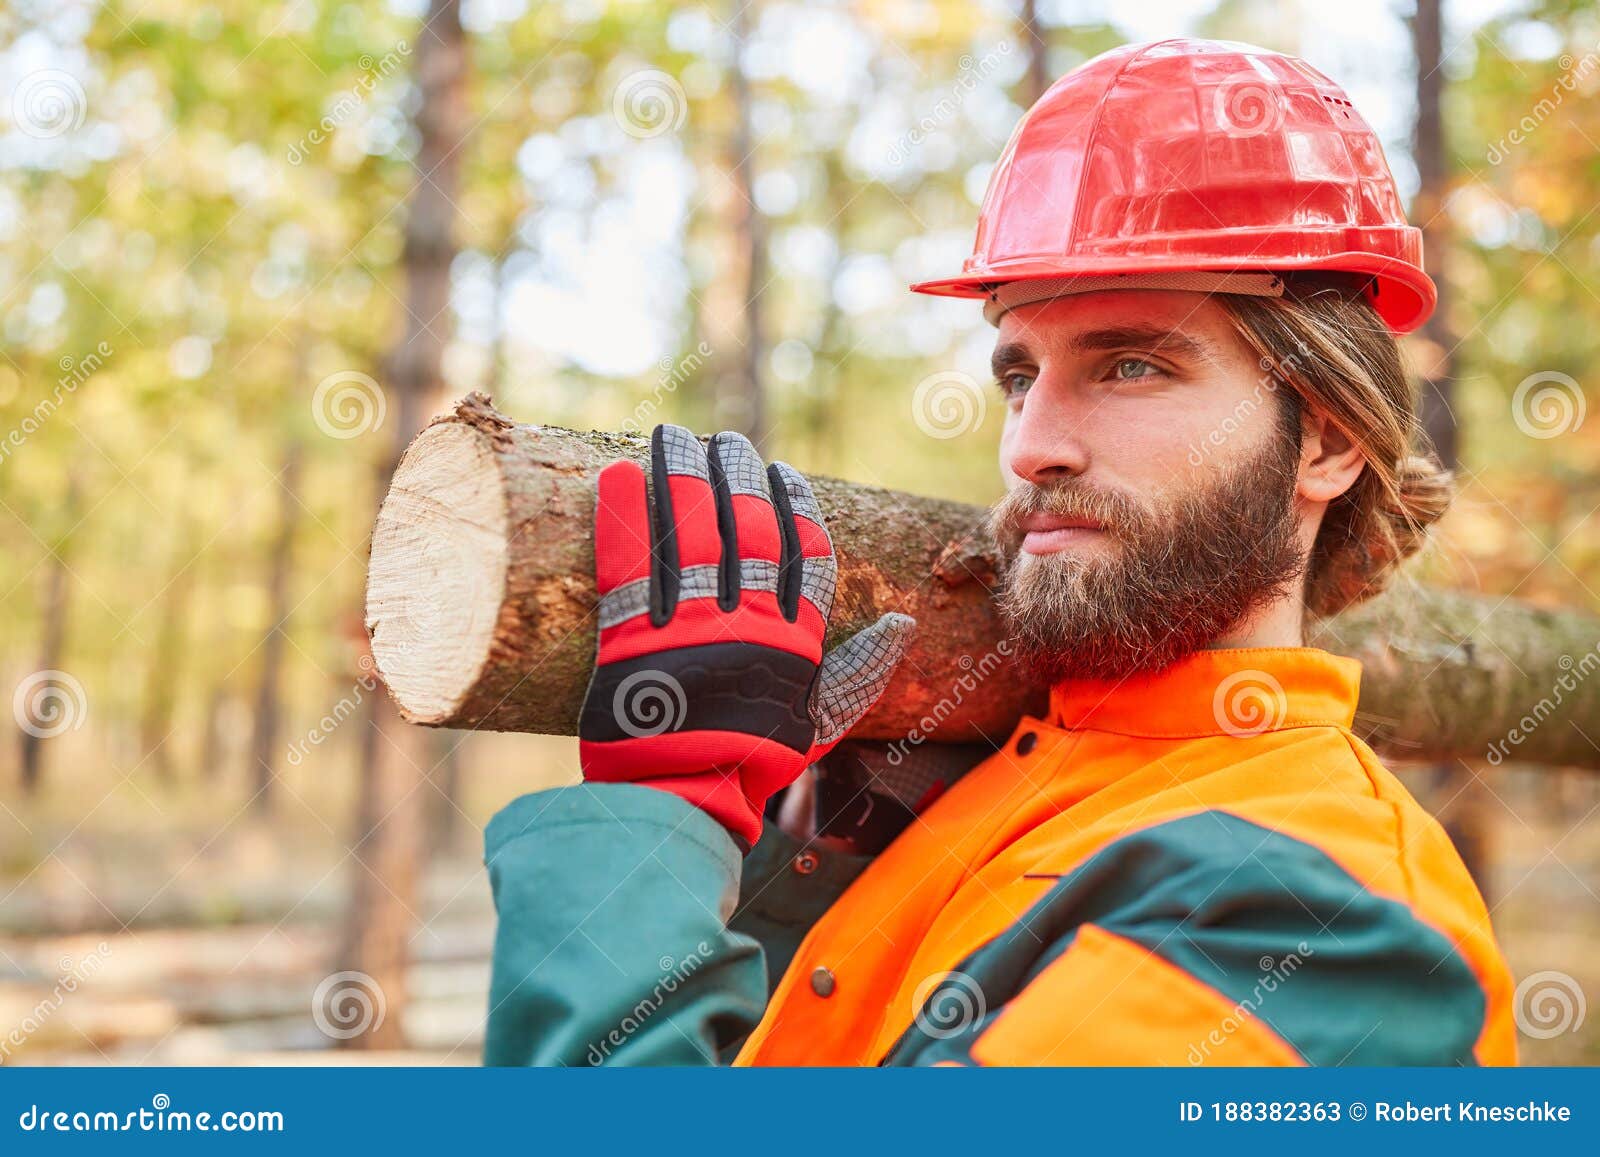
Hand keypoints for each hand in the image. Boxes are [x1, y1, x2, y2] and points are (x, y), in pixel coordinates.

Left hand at [578, 424, 915, 848]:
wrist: (680, 809)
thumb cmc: (752, 764)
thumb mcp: (819, 723)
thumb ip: (858, 671)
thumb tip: (900, 621)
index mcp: (793, 645)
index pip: (802, 553)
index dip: (792, 504)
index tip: (778, 470)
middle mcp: (745, 630)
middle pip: (743, 528)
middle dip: (732, 473)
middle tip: (719, 438)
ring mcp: (686, 634)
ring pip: (688, 534)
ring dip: (680, 475)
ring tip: (671, 434)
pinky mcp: (629, 646)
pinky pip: (627, 566)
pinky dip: (623, 517)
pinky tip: (619, 473)